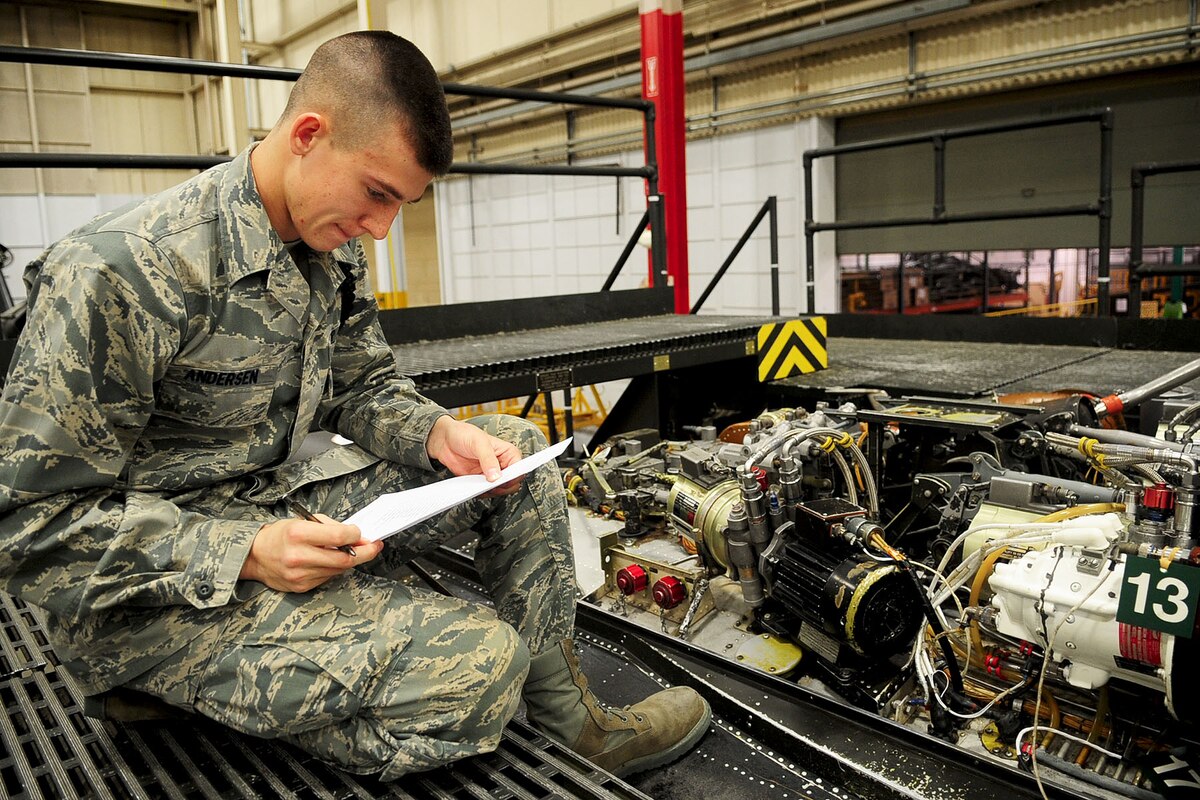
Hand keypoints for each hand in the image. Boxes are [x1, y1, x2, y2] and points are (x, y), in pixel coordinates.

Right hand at [240, 514, 382, 592]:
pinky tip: (331, 561)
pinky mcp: (301, 587)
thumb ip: (330, 527)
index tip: (362, 533)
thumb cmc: (281, 535)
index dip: (356, 535)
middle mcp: (299, 556)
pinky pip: (328, 577)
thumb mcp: (303, 521)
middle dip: (366, 552)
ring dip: (350, 560)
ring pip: (339, 569)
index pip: (339, 536)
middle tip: (375, 546)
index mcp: (298, 534)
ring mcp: (300, 574)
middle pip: (345, 558)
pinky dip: (334, 568)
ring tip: (353, 551)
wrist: (255, 556)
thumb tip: (357, 535)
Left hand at [426, 416, 523, 495]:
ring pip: (500, 490)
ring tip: (479, 484)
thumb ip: (488, 459)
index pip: (519, 469)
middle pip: (512, 483)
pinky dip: (482, 493)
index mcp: (508, 453)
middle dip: (502, 487)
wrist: (444, 440)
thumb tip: (496, 476)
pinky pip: (486, 492)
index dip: (513, 477)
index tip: (501, 480)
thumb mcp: (478, 443)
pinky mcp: (481, 481)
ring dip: (491, 491)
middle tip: (488, 483)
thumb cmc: (463, 434)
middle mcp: (503, 464)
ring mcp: (492, 474)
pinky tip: (474, 487)